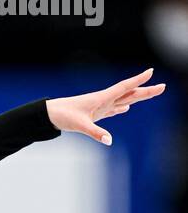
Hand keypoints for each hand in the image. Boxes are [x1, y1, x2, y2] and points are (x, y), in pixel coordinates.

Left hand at [46, 68, 165, 144]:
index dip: (138, 80)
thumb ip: (95, 133)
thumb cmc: (63, 115)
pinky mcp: (95, 114)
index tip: (151, 71)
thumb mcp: (80, 125)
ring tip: (150, 93)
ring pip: (123, 100)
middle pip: (129, 94)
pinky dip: (121, 108)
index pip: (124, 87)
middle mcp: (104, 100)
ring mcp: (100, 107)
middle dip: (146, 90)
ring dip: (137, 97)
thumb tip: (109, 141)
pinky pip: (113, 109)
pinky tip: (126, 108)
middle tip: (162, 87)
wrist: (50, 115)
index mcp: (102, 99)